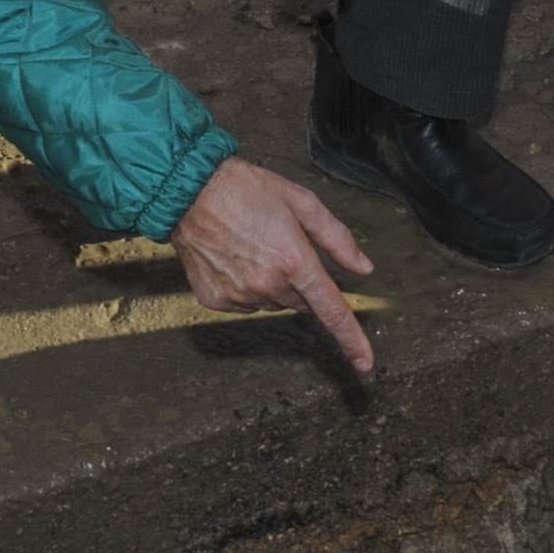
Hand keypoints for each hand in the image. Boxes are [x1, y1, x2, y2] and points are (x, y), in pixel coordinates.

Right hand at [169, 157, 376, 375]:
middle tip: (281, 247)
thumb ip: (337, 239)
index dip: (352, 340)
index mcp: (294, 262)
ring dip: (272, 283)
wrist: (189, 191)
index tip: (365, 363)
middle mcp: (267, 285)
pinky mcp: (216, 300)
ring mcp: (239, 296)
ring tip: (252, 247)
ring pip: (273, 302)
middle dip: (300, 282)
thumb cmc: (246, 189)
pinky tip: (233, 259)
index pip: (331, 311)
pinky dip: (246, 287)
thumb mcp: (301, 202)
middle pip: (301, 302)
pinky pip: (245, 303)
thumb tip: (363, 268)